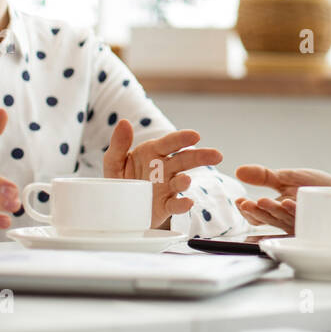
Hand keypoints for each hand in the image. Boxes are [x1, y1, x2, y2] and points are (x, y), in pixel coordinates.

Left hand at [103, 120, 221, 228]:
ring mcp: (167, 187)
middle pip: (185, 160)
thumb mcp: (114, 162)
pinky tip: (188, 203)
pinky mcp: (165, 206)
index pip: (170, 143)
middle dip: (201, 157)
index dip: (182, 139)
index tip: (195, 136)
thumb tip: (123, 123)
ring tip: (186, 180)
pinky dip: (182, 205)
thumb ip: (119, 144)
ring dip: (185, 181)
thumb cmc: (119, 180)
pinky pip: (175, 205)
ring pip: (181, 182)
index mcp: (153, 152)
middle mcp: (164, 168)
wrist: (117, 208)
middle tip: (216, 155)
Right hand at [233, 165, 330, 232]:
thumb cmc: (317, 188)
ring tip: (261, 201)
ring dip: (272, 210)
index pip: (258, 216)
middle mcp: (287, 221)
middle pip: (268, 219)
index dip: (247, 210)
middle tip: (246, 203)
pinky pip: (304, 218)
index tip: (240, 201)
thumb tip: (239, 170)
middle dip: (256, 212)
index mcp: (278, 211)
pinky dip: (294, 210)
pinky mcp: (317, 224)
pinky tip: (287, 202)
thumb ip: (264, 176)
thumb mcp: (287, 178)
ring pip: (284, 219)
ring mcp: (302, 224)